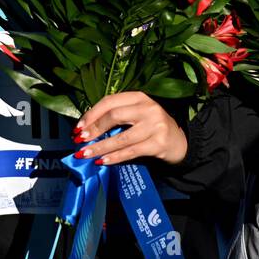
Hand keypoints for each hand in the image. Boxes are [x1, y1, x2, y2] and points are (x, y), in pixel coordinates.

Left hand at [73, 91, 187, 166]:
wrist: (180, 142)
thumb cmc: (151, 127)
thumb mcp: (137, 114)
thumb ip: (117, 116)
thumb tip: (86, 128)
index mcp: (139, 97)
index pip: (110, 101)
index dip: (91, 114)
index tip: (78, 127)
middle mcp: (148, 108)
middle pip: (114, 116)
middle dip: (94, 129)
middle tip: (80, 140)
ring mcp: (155, 126)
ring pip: (121, 137)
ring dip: (100, 147)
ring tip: (86, 154)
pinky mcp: (159, 144)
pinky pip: (130, 151)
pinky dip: (114, 157)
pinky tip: (103, 161)